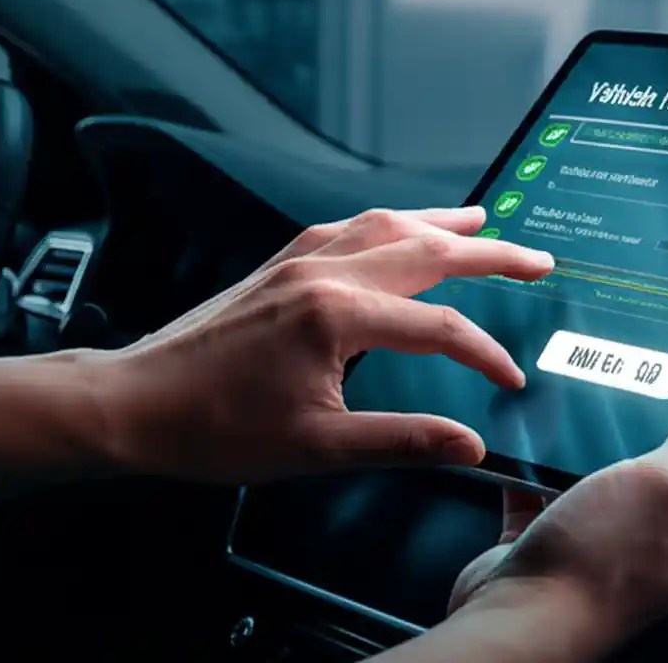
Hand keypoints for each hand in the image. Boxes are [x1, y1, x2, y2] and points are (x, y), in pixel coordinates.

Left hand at [90, 206, 553, 483]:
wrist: (131, 405)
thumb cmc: (215, 430)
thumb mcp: (317, 448)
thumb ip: (402, 442)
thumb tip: (470, 446)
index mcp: (336, 317)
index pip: (438, 327)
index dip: (484, 353)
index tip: (512, 379)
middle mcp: (322, 274)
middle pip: (425, 251)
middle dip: (489, 253)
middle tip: (536, 258)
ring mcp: (296, 262)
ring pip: (385, 225)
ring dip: (440, 222)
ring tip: (481, 219)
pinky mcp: (276, 266)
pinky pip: (345, 228)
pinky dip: (386, 223)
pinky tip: (395, 228)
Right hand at [446, 379, 667, 656]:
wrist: (519, 620)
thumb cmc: (597, 567)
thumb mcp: (665, 482)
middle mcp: (650, 544)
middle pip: (647, 466)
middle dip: (628, 430)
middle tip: (614, 393)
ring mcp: (597, 546)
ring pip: (592, 478)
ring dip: (577, 450)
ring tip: (567, 420)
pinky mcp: (549, 544)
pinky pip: (541, 495)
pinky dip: (531, 473)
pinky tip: (524, 453)